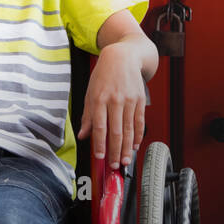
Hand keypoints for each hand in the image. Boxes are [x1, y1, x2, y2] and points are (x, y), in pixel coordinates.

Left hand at [76, 40, 147, 169]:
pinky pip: (139, 122)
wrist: (122, 58)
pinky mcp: (140, 101)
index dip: (100, 143)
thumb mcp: (90, 92)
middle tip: (114, 165)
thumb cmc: (103, 75)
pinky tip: (135, 146)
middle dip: (115, 151)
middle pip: (116, 131)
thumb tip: (83, 135)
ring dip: (127, 148)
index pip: (99, 126)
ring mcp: (129, 101)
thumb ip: (87, 115)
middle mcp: (115, 100)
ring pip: (129, 130)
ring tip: (125, 161)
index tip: (100, 157)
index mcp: (99, 98)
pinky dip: (138, 136)